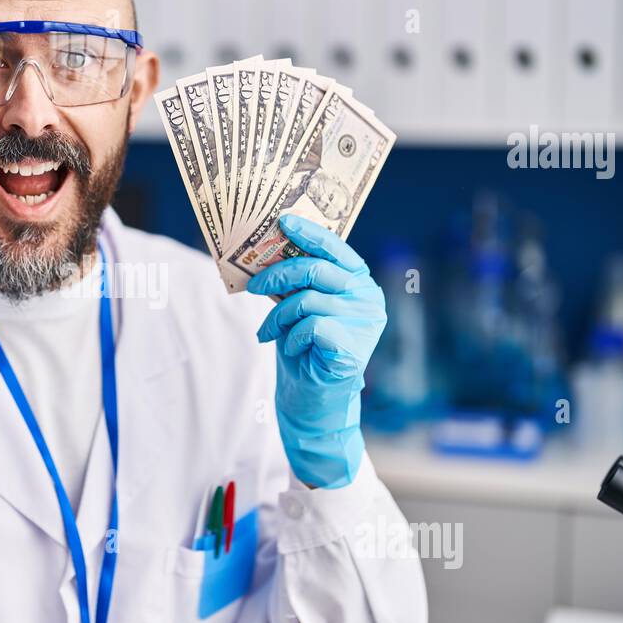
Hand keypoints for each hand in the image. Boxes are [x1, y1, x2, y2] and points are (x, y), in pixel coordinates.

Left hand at [247, 215, 385, 488]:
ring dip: (279, 316)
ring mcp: (365, 323)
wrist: (313, 401)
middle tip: (254, 287)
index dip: (309, 232)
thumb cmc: (306, 350)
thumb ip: (296, 281)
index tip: (282, 221)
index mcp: (359, 282)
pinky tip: (291, 350)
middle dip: (278, 274)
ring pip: (307, 299)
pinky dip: (292, 337)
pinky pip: (311, 326)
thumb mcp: (298, 307)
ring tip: (269, 333)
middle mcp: (368, 298)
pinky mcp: (353, 348)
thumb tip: (268, 250)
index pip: (336, 247)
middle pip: (317, 269)